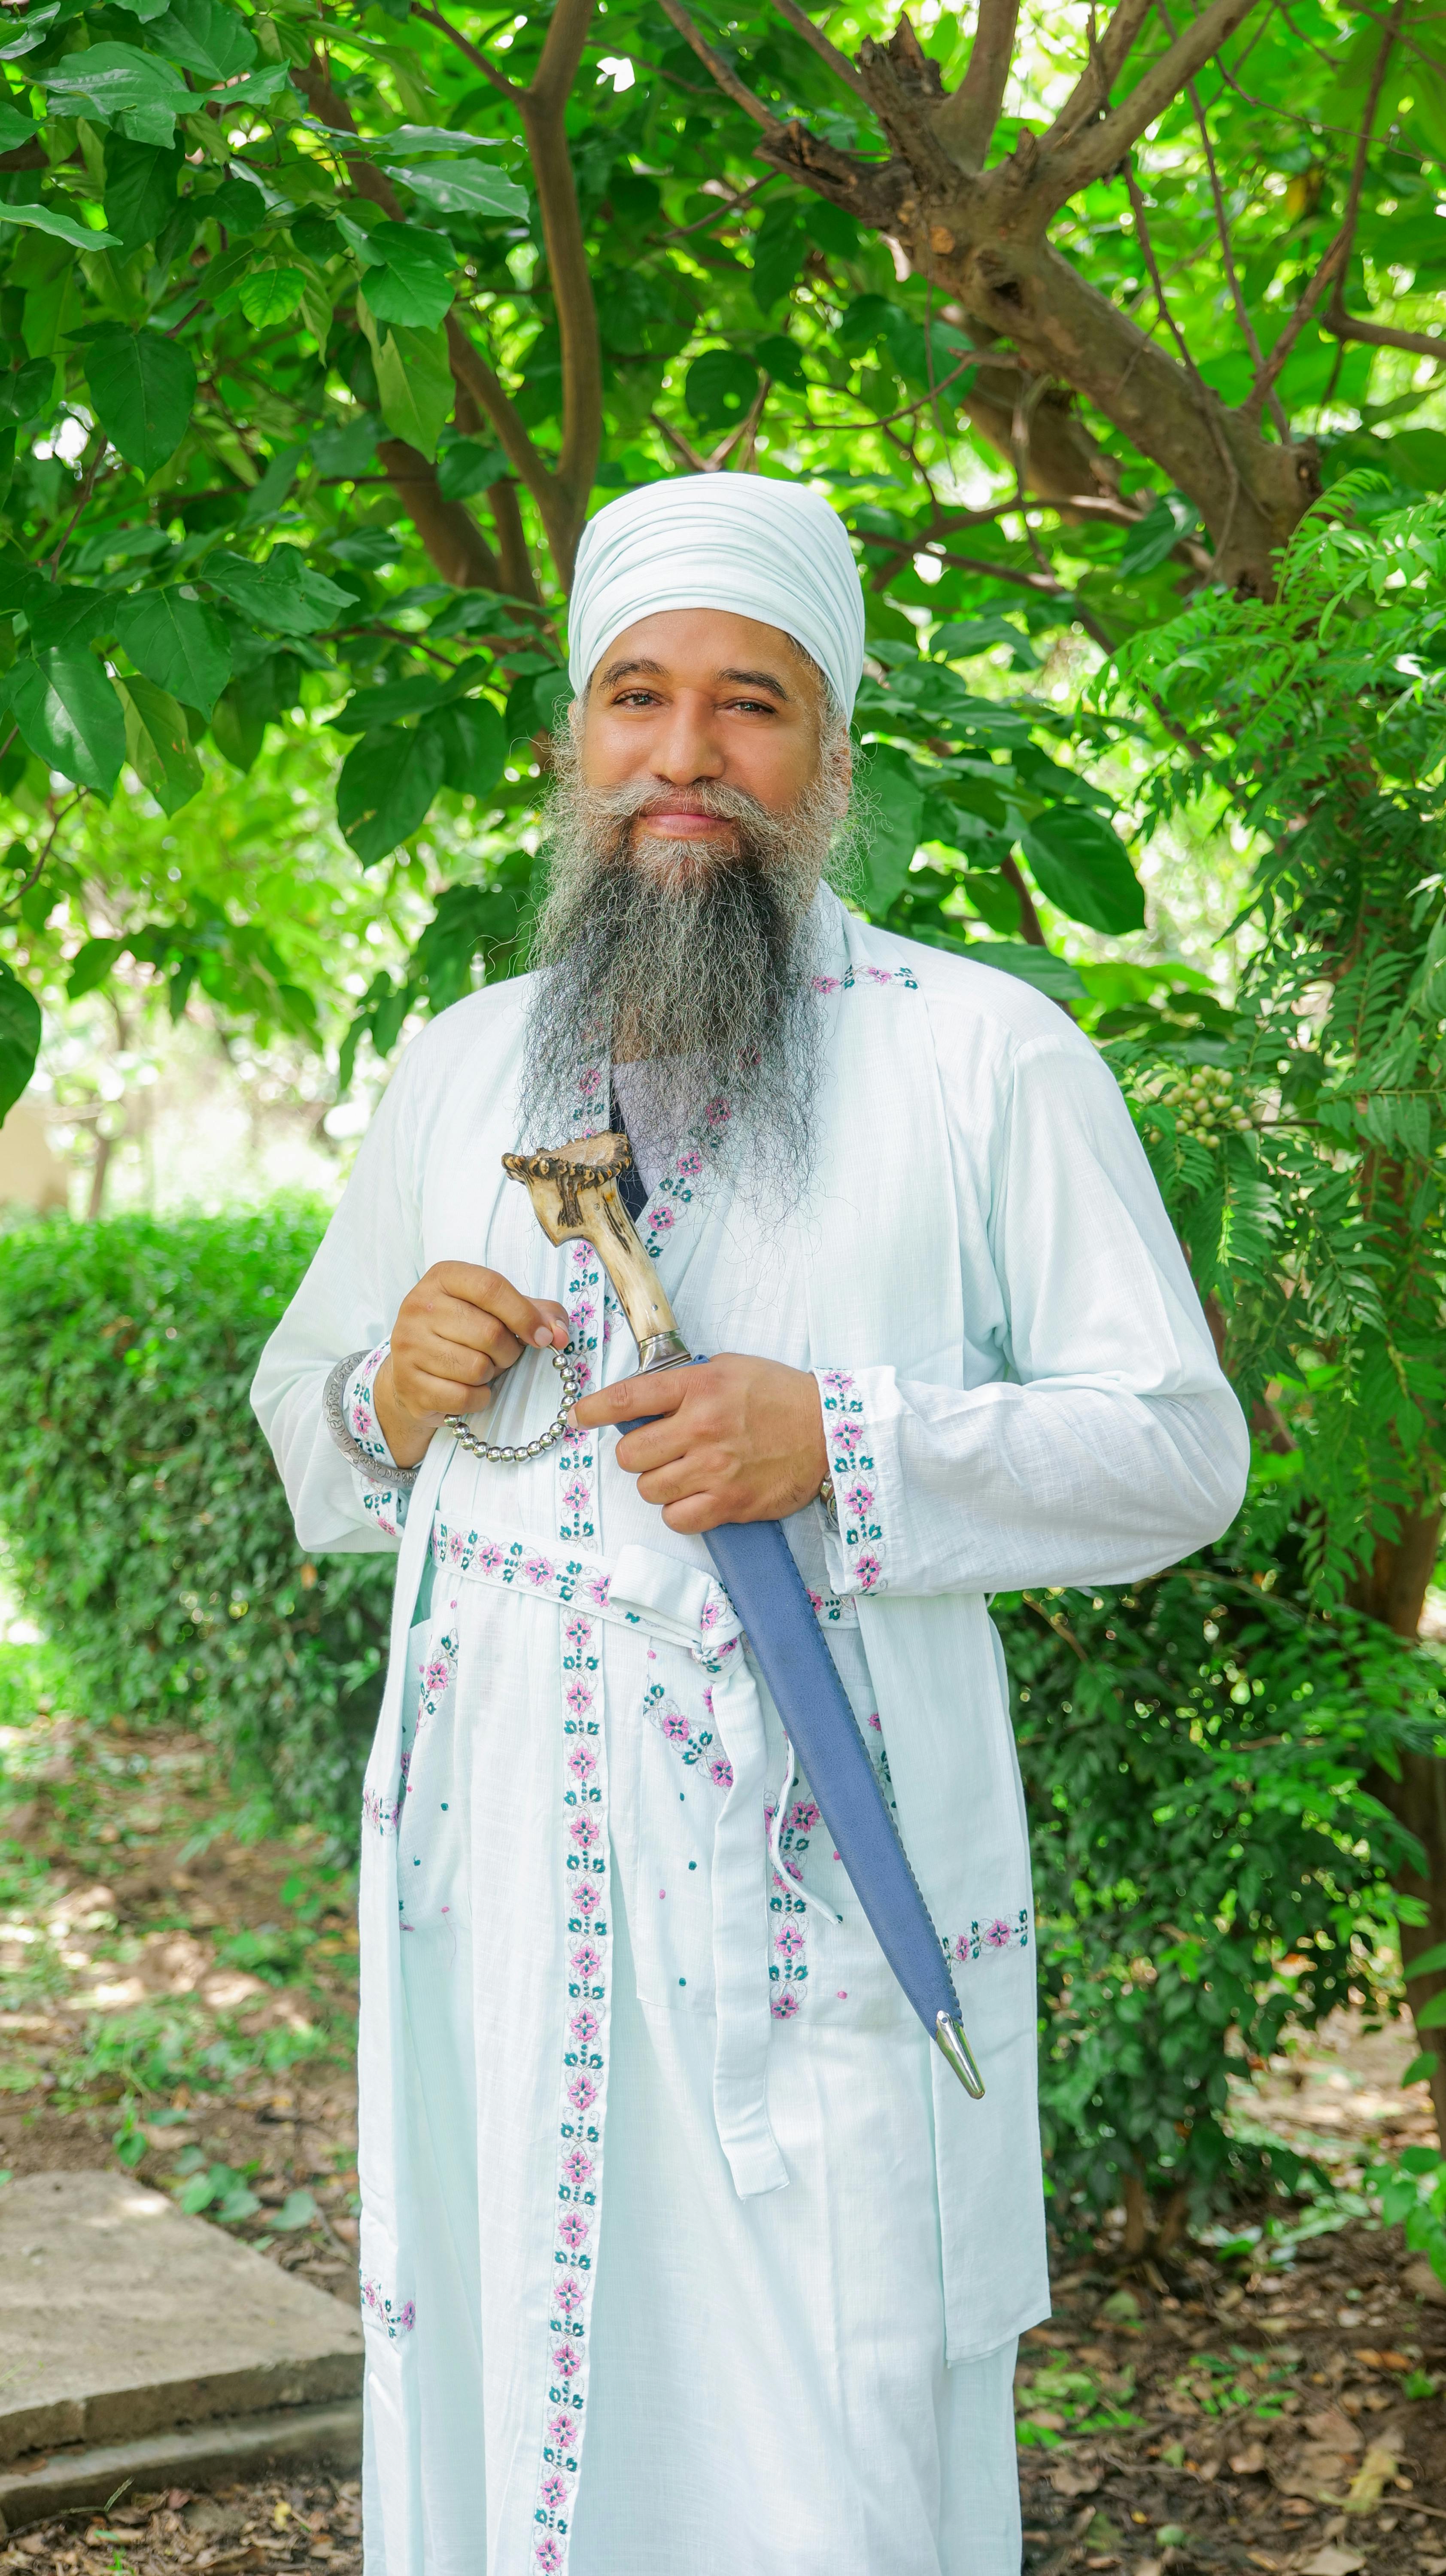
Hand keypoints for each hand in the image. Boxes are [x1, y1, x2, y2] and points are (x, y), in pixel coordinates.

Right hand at [376, 1264, 570, 1466]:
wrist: (413, 1372)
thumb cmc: (465, 1334)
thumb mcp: (498, 1310)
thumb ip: (536, 1312)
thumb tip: (559, 1335)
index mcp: (443, 1277)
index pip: (490, 1287)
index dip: (524, 1314)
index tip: (543, 1338)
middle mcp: (418, 1306)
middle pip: (489, 1332)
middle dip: (509, 1351)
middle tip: (503, 1356)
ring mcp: (408, 1345)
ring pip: (476, 1367)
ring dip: (491, 1375)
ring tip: (481, 1369)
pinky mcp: (409, 1383)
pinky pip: (463, 1396)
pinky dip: (478, 1398)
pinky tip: (469, 1389)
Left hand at [571, 1354, 826, 1533]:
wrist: (829, 1430)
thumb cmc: (779, 1397)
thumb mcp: (729, 1369)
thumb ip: (684, 1384)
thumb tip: (642, 1404)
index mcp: (699, 1387)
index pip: (628, 1398)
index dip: (593, 1409)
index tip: (578, 1417)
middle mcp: (702, 1428)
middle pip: (630, 1455)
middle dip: (636, 1454)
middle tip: (656, 1450)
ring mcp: (715, 1469)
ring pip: (649, 1489)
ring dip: (659, 1483)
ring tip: (683, 1472)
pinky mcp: (730, 1503)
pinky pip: (677, 1518)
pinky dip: (679, 1511)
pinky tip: (696, 1496)